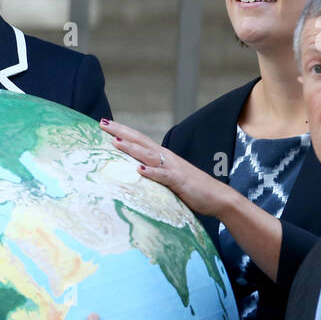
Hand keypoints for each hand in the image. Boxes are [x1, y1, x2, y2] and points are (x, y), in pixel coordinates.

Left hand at [101, 119, 231, 217]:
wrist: (218, 197)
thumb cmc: (192, 188)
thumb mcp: (168, 178)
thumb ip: (154, 172)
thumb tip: (135, 172)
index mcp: (162, 156)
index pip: (139, 140)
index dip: (123, 131)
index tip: (105, 123)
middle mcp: (166, 158)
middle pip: (140, 141)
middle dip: (121, 132)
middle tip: (102, 123)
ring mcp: (172, 168)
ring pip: (148, 155)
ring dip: (131, 148)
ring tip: (115, 142)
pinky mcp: (179, 181)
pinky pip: (163, 176)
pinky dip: (151, 172)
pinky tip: (139, 169)